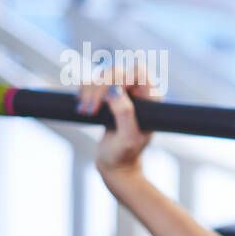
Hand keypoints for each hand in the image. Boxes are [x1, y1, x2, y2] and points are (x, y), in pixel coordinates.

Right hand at [77, 59, 158, 175]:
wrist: (114, 164)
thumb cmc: (125, 154)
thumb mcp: (128, 138)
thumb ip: (125, 114)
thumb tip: (115, 90)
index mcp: (152, 99)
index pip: (139, 71)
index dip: (122, 77)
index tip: (109, 97)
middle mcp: (139, 93)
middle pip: (117, 70)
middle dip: (100, 87)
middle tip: (91, 109)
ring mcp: (123, 93)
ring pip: (103, 75)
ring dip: (90, 90)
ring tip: (86, 111)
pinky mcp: (107, 98)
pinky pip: (93, 83)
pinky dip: (84, 91)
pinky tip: (82, 107)